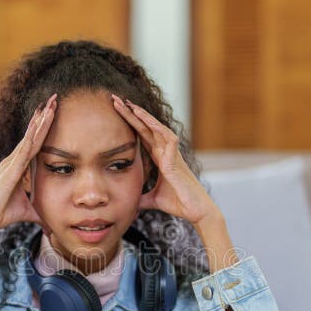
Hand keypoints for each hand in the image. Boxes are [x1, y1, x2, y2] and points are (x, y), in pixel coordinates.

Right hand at [0, 93, 56, 240]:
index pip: (34, 143)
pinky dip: (32, 137)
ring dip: (41, 121)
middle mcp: (12, 161)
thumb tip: (51, 222)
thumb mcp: (28, 211)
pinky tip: (39, 124)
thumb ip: (39, 212)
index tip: (53, 111)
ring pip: (29, 138)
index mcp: (16, 166)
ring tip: (51, 105)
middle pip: (32, 135)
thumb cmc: (1, 214)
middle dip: (44, 116)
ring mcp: (10, 163)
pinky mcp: (10, 170)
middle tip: (55, 98)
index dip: (43, 127)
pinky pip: (23, 150)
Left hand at [110, 94, 218, 226]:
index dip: (130, 124)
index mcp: (160, 158)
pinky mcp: (176, 161)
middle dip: (131, 114)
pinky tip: (147, 120)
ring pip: (156, 129)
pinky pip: (168, 139)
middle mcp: (166, 152)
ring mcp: (172, 154)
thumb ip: (141, 197)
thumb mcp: (152, 200)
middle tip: (115, 100)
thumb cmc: (178, 203)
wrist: (195, 211)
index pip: (142, 136)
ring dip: (143, 116)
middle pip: (146, 128)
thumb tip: (129, 204)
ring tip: (129, 104)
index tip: (116, 112)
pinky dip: (158, 129)